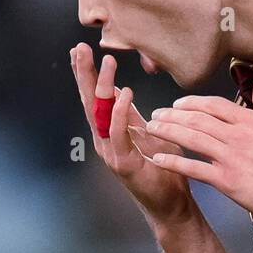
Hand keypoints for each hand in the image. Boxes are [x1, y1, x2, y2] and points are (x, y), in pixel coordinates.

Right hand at [70, 43, 194, 224]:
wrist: (172, 204)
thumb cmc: (162, 169)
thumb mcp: (147, 134)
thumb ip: (130, 115)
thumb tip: (118, 91)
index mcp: (109, 131)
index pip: (94, 98)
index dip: (87, 74)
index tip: (81, 50)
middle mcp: (104, 140)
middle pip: (90, 102)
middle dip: (84, 74)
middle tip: (80, 48)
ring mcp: (111, 153)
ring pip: (101, 114)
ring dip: (101, 87)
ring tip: (104, 63)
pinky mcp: (124, 164)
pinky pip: (118, 134)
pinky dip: (119, 113)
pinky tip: (123, 93)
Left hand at [142, 82, 252, 224]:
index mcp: (251, 122)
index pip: (214, 105)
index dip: (192, 103)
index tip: (178, 104)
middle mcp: (238, 135)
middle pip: (197, 119)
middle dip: (172, 115)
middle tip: (156, 114)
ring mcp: (230, 158)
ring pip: (191, 138)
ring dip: (167, 132)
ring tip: (151, 129)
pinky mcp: (227, 181)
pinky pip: (194, 168)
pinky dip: (174, 162)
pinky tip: (158, 159)